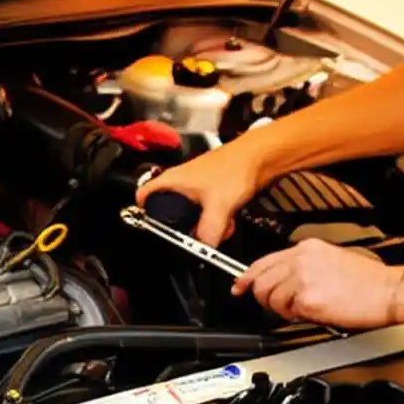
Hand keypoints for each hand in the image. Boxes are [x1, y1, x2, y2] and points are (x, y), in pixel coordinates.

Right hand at [135, 141, 267, 245]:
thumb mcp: (219, 205)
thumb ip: (209, 230)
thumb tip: (205, 247)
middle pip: (169, 211)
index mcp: (172, 180)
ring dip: (203, 225)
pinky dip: (215, 219)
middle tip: (192, 236)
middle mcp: (180, 182)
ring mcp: (196, 186)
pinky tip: (228, 222)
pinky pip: (206, 211)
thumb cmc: (234, 170)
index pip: (143, 195)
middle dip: (182, 227)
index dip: (142, 212)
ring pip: (191, 214)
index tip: (151, 229)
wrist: (260, 156)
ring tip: (218, 229)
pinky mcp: (212, 190)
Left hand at [232, 239, 403, 328]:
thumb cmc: (369, 281)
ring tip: (304, 308)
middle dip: (264, 298)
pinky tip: (314, 312)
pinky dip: (297, 317)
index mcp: (306, 248)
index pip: (262, 262)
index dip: (246, 278)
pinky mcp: (308, 299)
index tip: (239, 286)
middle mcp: (301, 260)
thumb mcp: (331, 259)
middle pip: (260, 282)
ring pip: (271, 299)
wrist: (390, 291)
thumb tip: (280, 280)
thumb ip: (302, 266)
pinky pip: (288, 312)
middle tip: (278, 306)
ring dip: (282, 309)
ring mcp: (303, 279)